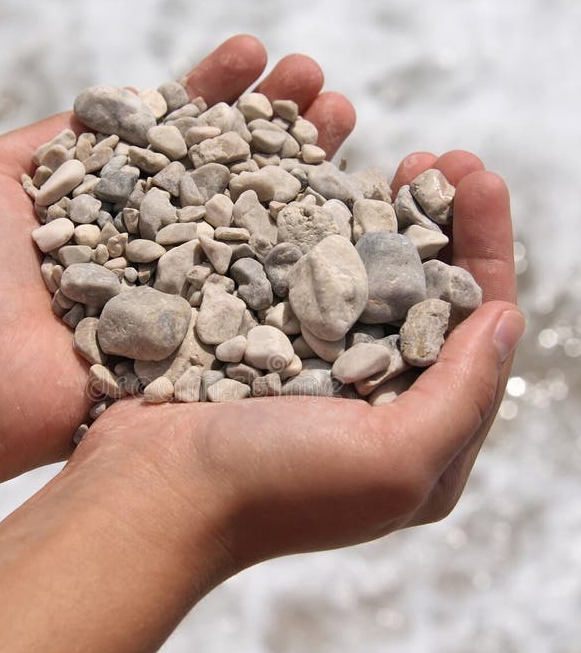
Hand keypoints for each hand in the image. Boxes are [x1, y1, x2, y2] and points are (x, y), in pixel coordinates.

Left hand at [0, 36, 298, 546]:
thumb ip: (59, 139)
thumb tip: (119, 105)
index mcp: (115, 203)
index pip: (177, 136)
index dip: (218, 94)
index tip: (256, 55)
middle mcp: (158, 247)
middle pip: (231, 176)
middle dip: (277, 125)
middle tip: (320, 84)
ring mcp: (184, 297)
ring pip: (258, 229)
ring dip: (303, 172)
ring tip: (343, 116)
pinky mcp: (200, 348)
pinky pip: (262, 303)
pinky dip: (305, 260)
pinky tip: (343, 209)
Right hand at [69, 78, 523, 577]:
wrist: (148, 493)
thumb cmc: (270, 487)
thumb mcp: (393, 460)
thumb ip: (463, 395)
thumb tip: (504, 317)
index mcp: (419, 441)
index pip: (476, 333)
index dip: (485, 251)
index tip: (477, 178)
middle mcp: (374, 405)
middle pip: (427, 298)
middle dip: (442, 223)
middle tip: (438, 158)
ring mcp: (315, 373)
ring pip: (369, 279)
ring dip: (386, 217)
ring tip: (392, 161)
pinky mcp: (263, 348)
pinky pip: (306, 279)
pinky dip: (321, 231)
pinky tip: (322, 187)